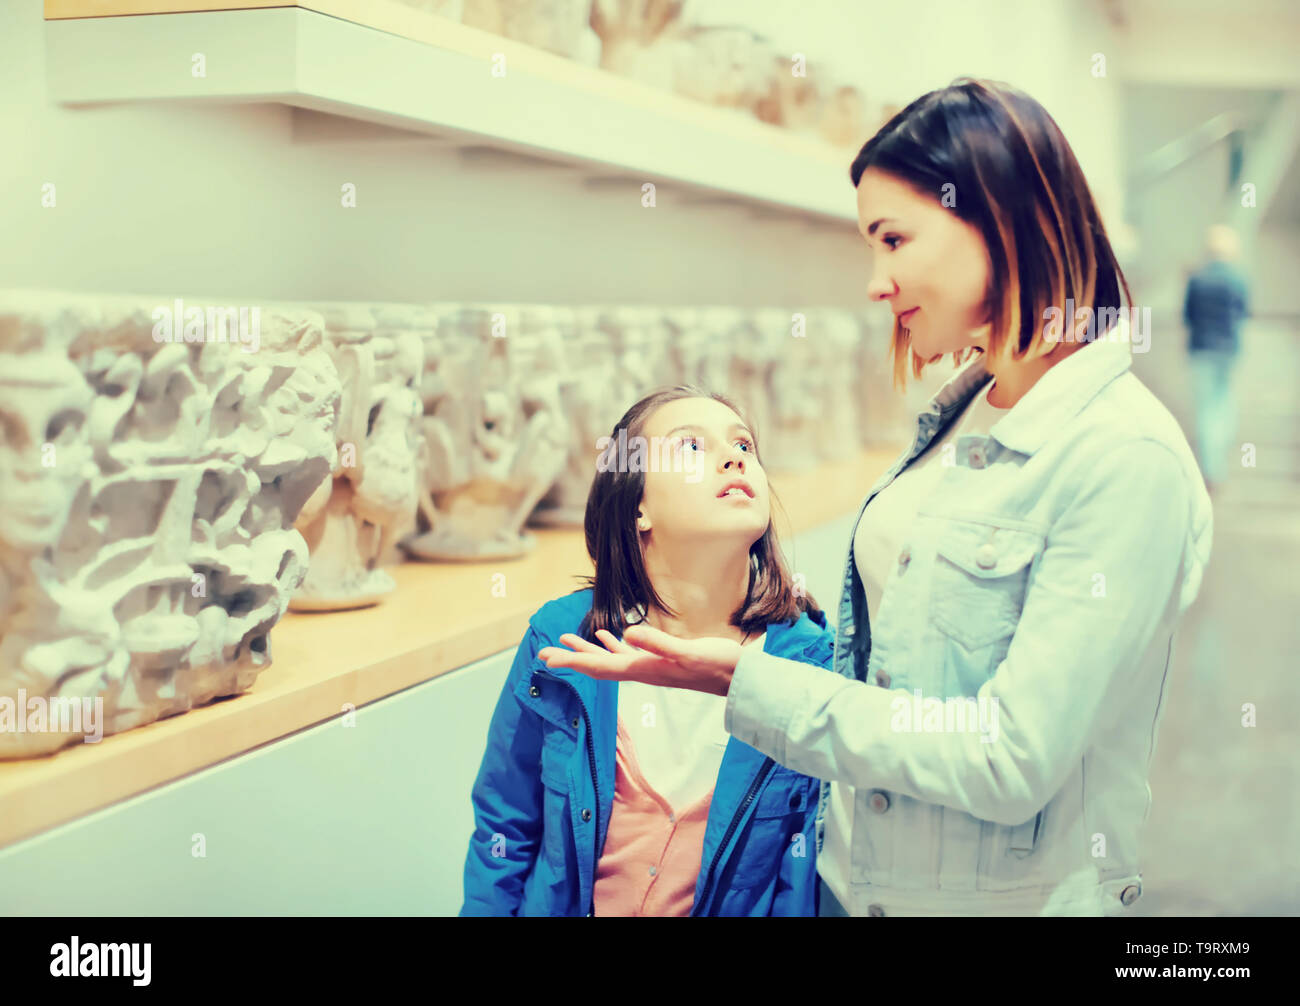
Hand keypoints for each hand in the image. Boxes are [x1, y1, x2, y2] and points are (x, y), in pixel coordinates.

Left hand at [536, 624, 741, 695]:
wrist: (741, 679)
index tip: (547, 660)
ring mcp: (652, 667)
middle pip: (598, 667)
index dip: (573, 662)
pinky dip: (613, 645)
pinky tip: (607, 636)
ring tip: (565, 642)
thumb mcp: (689, 652)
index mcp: (645, 669)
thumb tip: (627, 634)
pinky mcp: (662, 661)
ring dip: (587, 652)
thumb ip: (659, 644)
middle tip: (543, 654)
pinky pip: (629, 653)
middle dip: (571, 660)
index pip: (601, 667)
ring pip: (610, 660)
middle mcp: (643, 671)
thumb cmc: (718, 665)